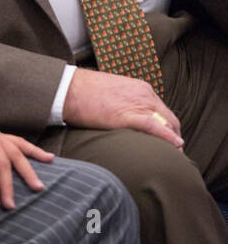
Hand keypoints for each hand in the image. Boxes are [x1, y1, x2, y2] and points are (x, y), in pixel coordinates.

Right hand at [62, 68, 183, 147]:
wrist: (68, 89)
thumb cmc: (85, 92)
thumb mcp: (113, 92)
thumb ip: (127, 102)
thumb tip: (131, 117)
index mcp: (140, 88)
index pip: (163, 110)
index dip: (168, 127)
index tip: (168, 139)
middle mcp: (144, 94)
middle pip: (169, 118)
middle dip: (174, 136)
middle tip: (174, 152)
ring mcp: (137, 103)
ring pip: (166, 124)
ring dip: (173, 140)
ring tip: (174, 155)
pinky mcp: (128, 115)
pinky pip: (155, 128)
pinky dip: (168, 138)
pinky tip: (176, 146)